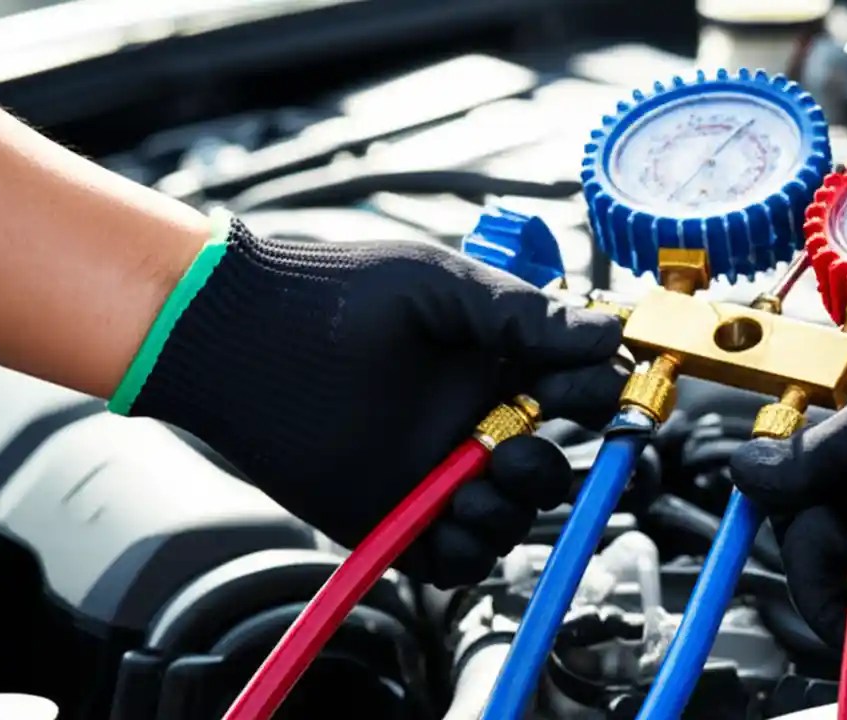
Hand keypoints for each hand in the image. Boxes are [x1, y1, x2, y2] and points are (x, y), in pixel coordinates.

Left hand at [124, 217, 626, 586]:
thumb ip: (522, 315)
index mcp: (491, 365)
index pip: (569, 392)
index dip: (592, 397)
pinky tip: (451, 515)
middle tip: (518, 451)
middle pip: (547, 468)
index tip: (595, 393)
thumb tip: (607, 331)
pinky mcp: (394, 515)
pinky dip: (468, 550)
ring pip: (507, 518)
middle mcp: (470, 423)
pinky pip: (454, 557)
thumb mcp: (440, 287)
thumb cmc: (335, 294)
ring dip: (510, 510)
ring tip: (475, 484)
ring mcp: (434, 474)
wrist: (240, 334)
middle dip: (549, 468)